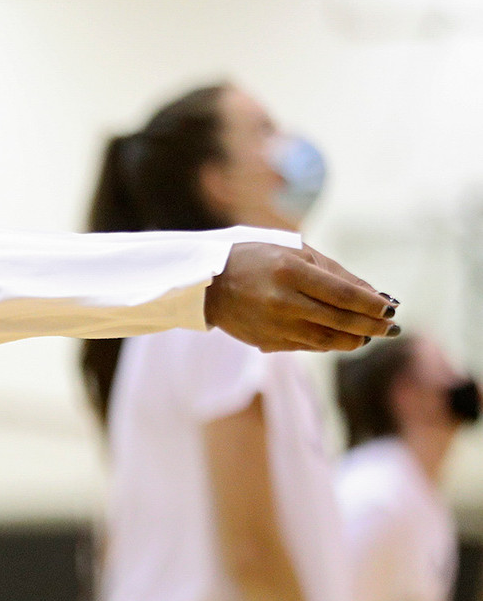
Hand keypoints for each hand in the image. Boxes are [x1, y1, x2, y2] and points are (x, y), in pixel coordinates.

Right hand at [204, 243, 396, 351]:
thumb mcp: (295, 253)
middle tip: (391, 325)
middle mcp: (282, 301)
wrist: (208, 285)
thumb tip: (376, 295)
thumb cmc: (257, 260)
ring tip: (370, 334)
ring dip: (355, 339)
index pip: (343, 294)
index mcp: (289, 271)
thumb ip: (335, 273)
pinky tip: (343, 338)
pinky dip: (331, 344)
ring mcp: (274, 325)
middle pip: (340, 320)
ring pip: (328, 340)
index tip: (390, 307)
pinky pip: (309, 347)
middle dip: (372, 324)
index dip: (371, 303)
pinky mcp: (268, 342)